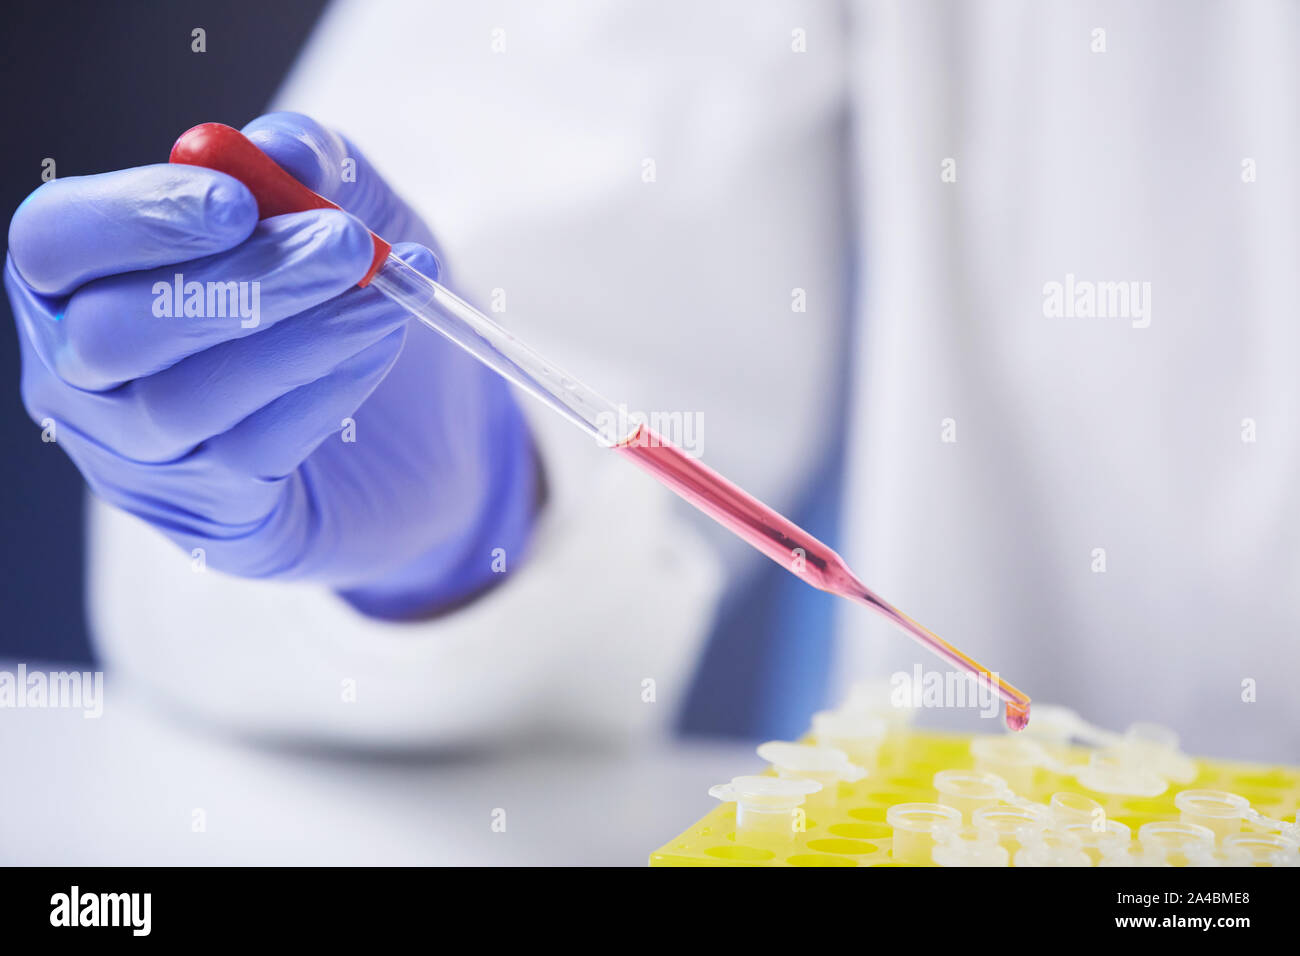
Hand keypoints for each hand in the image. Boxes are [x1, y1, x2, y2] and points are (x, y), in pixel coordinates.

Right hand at [6, 112, 538, 617]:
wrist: (419, 426)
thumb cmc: (348, 300)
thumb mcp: (344, 210)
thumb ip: (309, 166)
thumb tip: (280, 147)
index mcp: (82, 281)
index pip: (55, 244)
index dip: (136, 217)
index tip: (235, 199)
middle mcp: (86, 376)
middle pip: (113, 331)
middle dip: (238, 279)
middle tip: (344, 243)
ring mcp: (142, 458)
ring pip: (182, 401)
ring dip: (296, 337)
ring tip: (382, 293)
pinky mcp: (215, 516)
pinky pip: (252, 451)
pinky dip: (324, 388)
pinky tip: (379, 342)